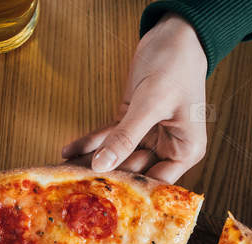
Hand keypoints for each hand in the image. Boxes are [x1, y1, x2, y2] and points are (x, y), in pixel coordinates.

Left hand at [61, 15, 208, 182]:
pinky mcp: (131, 123)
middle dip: (106, 177)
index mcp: (185, 151)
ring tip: (66, 173)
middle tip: (77, 186)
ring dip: (92, 161)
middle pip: (134, 171)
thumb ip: (126, 136)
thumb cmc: (176, 66)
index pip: (157, 182)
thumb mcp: (151, 103)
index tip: (104, 200)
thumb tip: (102, 165)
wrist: (174, 35)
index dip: (132, 192)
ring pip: (117, 155)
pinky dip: (90, 142)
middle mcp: (167, 149)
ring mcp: (148, 137)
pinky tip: (69, 150)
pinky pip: (109, 137)